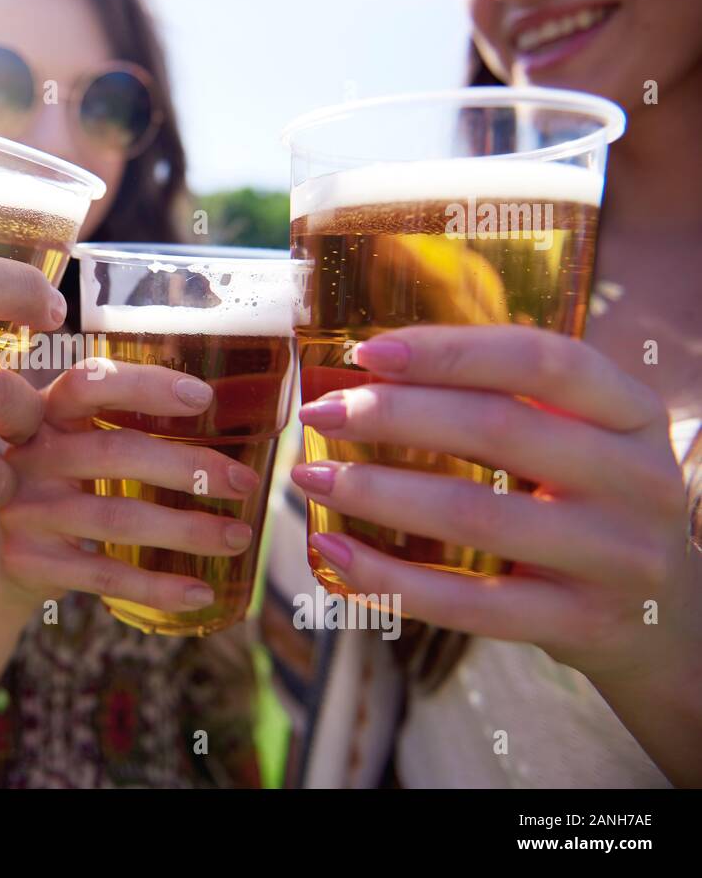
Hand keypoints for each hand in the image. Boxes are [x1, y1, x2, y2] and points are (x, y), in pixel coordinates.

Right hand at [0, 360, 263, 612]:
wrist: (4, 556)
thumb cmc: (65, 484)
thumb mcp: (76, 443)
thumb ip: (124, 426)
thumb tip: (232, 424)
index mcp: (46, 412)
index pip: (88, 383)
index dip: (143, 385)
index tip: (202, 397)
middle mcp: (29, 456)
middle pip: (114, 453)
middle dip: (188, 467)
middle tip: (244, 483)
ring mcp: (26, 510)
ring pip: (117, 518)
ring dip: (187, 530)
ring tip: (238, 537)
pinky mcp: (31, 562)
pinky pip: (105, 575)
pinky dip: (158, 587)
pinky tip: (200, 591)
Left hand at [291, 325, 696, 687]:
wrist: (665, 619)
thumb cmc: (589, 504)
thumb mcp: (582, 439)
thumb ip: (506, 402)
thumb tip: (370, 373)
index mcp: (631, 412)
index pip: (540, 360)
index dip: (449, 350)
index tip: (367, 351)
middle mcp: (635, 478)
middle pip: (499, 430)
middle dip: (393, 415)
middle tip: (321, 412)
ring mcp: (615, 557)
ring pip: (475, 514)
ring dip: (377, 492)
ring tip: (309, 476)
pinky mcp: (580, 623)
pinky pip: (468, 601)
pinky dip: (390, 577)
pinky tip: (333, 551)